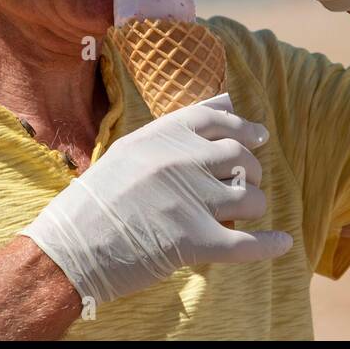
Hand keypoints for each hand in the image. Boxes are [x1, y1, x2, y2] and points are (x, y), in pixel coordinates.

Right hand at [19, 94, 292, 306]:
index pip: (217, 119)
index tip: (258, 137)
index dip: (243, 127)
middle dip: (249, 173)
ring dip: (251, 207)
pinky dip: (268, 245)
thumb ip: (177, 128)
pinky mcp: (195, 239)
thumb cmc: (95, 203)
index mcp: (162, 136)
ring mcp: (190, 199)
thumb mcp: (131, 151)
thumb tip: (228, 98)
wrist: (68, 249)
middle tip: (243, 185)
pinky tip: (281, 243)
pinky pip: (247, 242)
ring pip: (250, 197)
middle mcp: (180, 160)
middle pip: (240, 157)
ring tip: (240, 216)